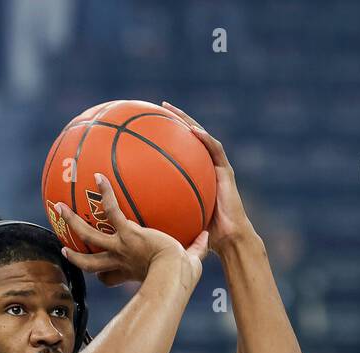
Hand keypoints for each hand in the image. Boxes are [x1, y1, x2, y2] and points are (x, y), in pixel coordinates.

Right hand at [56, 172, 207, 288]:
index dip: (102, 275)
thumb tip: (207, 236)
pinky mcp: (126, 233)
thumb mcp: (189, 263)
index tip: (99, 273)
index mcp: (129, 270)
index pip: (110, 276)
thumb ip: (195, 248)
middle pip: (87, 261)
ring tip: (57, 206)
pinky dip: (105, 193)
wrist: (174, 273)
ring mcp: (119, 246)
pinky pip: (110, 210)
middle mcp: (119, 259)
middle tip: (61, 246)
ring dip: (71, 220)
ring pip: (86, 236)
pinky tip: (98, 176)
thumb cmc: (183, 275)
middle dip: (73, 254)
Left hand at [158, 101, 254, 254]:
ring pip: (203, 137)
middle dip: (177, 120)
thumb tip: (131, 215)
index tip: (149, 124)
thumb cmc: (201, 234)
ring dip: (189, 122)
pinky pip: (215, 150)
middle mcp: (205, 168)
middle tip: (161, 106)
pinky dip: (205, 139)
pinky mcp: (226, 172)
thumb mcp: (175, 219)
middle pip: (190, 137)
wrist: (228, 238)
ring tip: (174, 110)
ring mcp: (217, 168)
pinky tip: (193, 131)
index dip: (167, 136)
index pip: (180, 150)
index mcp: (195, 175)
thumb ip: (160, 211)